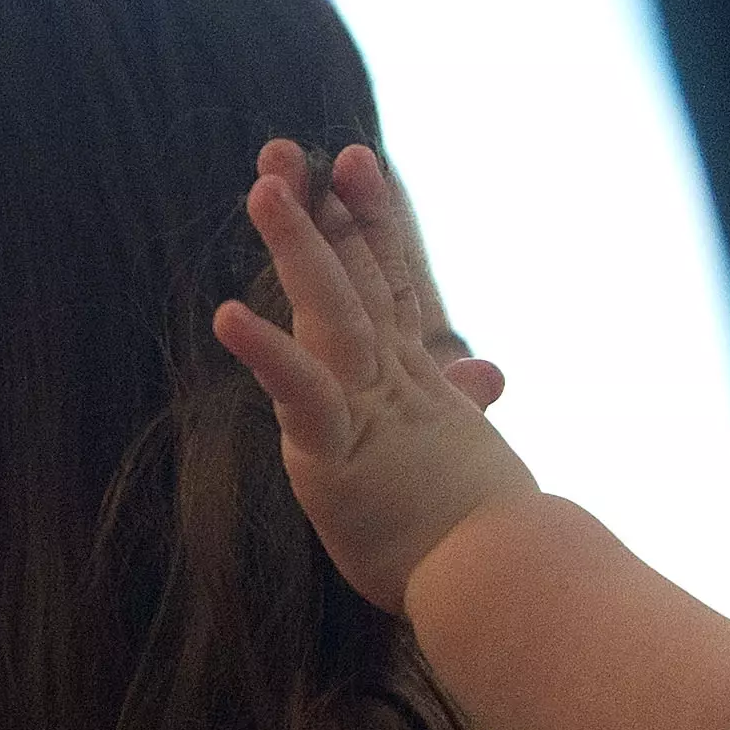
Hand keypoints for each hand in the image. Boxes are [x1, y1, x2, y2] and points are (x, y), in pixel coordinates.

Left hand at [212, 140, 534, 611]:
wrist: (503, 581)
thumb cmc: (484, 536)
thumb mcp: (462, 459)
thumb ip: (461, 407)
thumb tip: (485, 373)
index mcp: (412, 386)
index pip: (387, 287)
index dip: (368, 222)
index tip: (349, 163)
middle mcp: (391, 384)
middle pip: (354, 279)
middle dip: (323, 211)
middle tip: (287, 148)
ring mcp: (368, 412)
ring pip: (330, 313)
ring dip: (296, 247)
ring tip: (263, 186)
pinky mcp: (340, 453)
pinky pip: (301, 391)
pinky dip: (265, 351)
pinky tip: (226, 314)